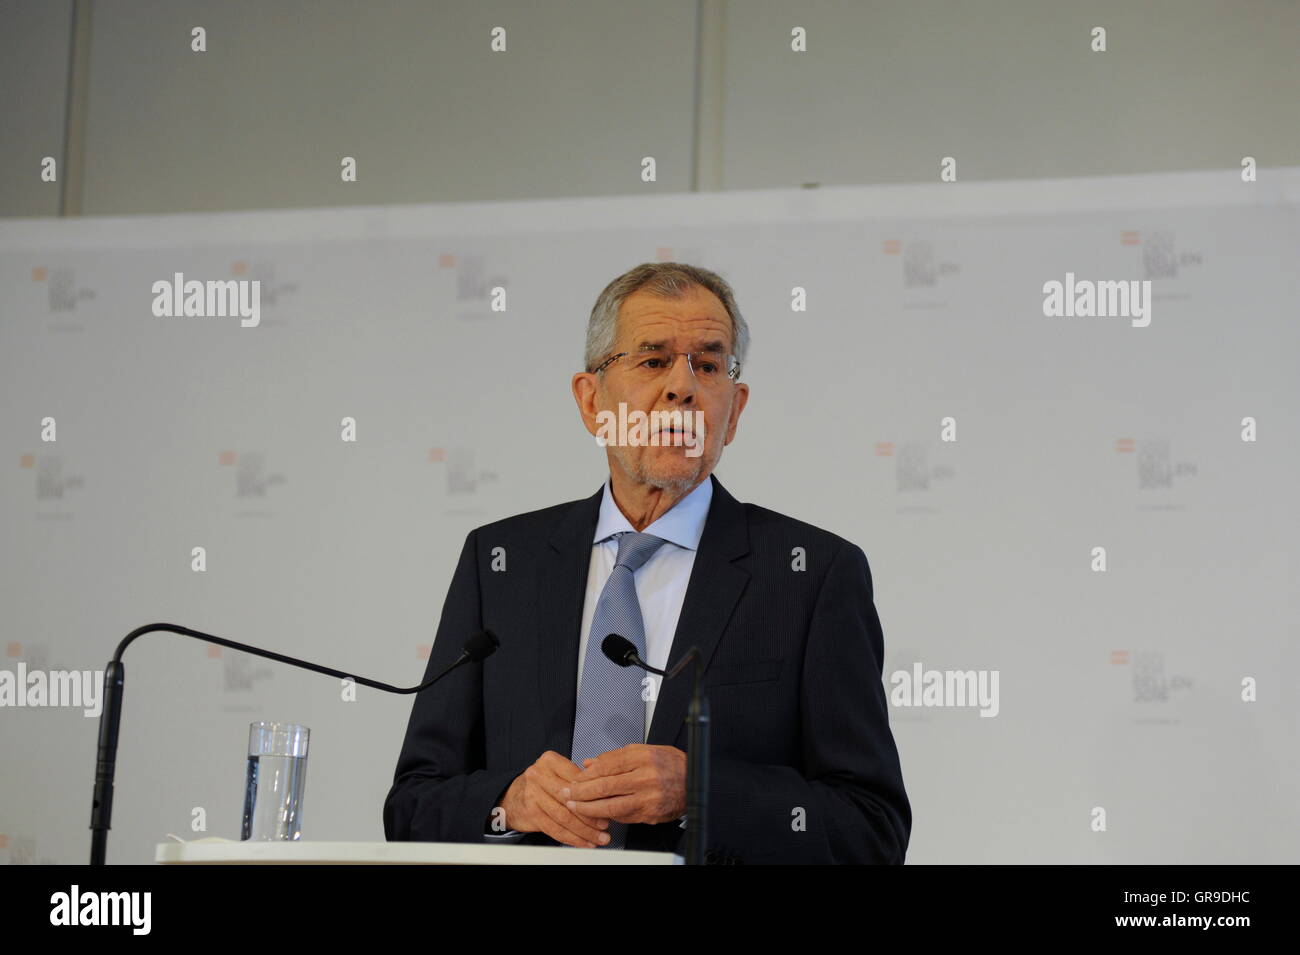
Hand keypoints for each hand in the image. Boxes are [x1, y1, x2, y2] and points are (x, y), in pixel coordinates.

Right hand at [497, 751, 611, 847]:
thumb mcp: (560, 772)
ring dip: (584, 831)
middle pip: (570, 799)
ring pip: (564, 817)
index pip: (576, 780)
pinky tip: (583, 842)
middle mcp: (538, 775)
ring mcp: (532, 794)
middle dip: (590, 816)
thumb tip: (606, 793)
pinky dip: (571, 839)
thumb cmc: (544, 783)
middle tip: (605, 825)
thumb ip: (580, 778)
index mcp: (550, 760)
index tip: (607, 805)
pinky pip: (555, 829)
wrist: (515, 796)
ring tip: (598, 837)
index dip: (594, 795)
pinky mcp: (531, 813)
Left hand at [561, 744, 686, 825]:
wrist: (695, 781)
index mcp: (643, 757)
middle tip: (568, 793)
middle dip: (581, 791)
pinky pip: (623, 817)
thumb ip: (616, 756)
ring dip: (589, 808)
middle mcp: (645, 777)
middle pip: (605, 785)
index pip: (606, 765)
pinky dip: (607, 816)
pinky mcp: (650, 814)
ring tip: (576, 807)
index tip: (575, 778)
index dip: (587, 774)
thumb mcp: (645, 750)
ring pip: (611, 805)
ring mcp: (648, 797)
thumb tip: (591, 763)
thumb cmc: (671, 764)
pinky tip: (597, 814)